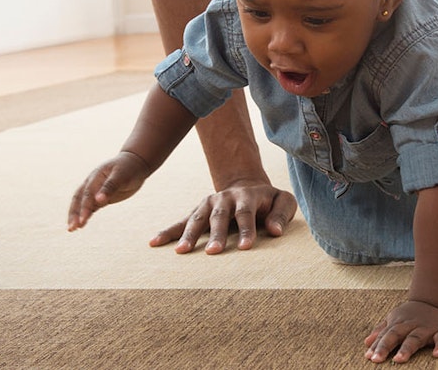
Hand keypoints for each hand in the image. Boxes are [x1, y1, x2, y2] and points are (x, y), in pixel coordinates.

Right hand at [67, 151, 152, 230]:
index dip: (84, 208)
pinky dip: (85, 215)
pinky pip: (90, 207)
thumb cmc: (128, 168)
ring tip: (72, 229)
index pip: (87, 195)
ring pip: (82, 204)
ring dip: (76, 216)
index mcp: (95, 177)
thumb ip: (110, 187)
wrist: (135, 164)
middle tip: (72, 228)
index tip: (82, 220)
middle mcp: (92, 184)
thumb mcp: (121, 176)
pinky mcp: (101, 197)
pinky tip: (81, 225)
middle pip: (78, 200)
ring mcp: (95, 191)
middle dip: (74, 214)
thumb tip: (99, 200)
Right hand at [149, 181, 297, 253]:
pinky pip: (180, 221)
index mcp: (247, 196)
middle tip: (213, 252)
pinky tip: (154, 242)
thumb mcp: (283, 201)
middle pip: (220, 217)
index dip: (247, 230)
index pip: (246, 214)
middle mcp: (225, 198)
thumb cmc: (269, 201)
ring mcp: (209, 204)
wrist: (247, 185)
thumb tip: (275, 231)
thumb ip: (282, 214)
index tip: (245, 248)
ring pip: (197, 219)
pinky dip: (167, 231)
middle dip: (216, 234)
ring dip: (189, 235)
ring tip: (181, 252)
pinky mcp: (197, 211)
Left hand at [364, 300, 437, 363]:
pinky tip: (437, 354)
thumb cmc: (412, 315)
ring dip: (407, 348)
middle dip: (386, 346)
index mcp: (398, 323)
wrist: (436, 299)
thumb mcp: (395, 319)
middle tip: (377, 359)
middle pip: (396, 335)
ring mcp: (427, 328)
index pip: (385, 335)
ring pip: (415, 338)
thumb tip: (366, 343)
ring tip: (399, 359)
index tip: (369, 357)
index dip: (377, 346)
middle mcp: (411, 325)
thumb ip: (381, 331)